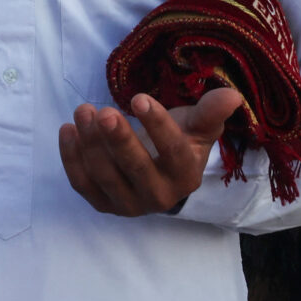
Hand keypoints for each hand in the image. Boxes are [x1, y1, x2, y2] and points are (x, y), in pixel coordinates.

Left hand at [59, 87, 244, 217]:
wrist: (160, 173)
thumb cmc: (180, 142)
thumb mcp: (197, 127)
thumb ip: (211, 112)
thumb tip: (232, 96)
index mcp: (186, 175)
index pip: (172, 151)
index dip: (156, 125)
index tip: (139, 99)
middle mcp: (159, 196)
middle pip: (135, 168)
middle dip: (117, 139)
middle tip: (103, 111)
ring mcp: (128, 204)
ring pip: (105, 175)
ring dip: (90, 143)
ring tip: (83, 111)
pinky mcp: (103, 204)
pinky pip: (82, 184)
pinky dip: (71, 158)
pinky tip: (68, 130)